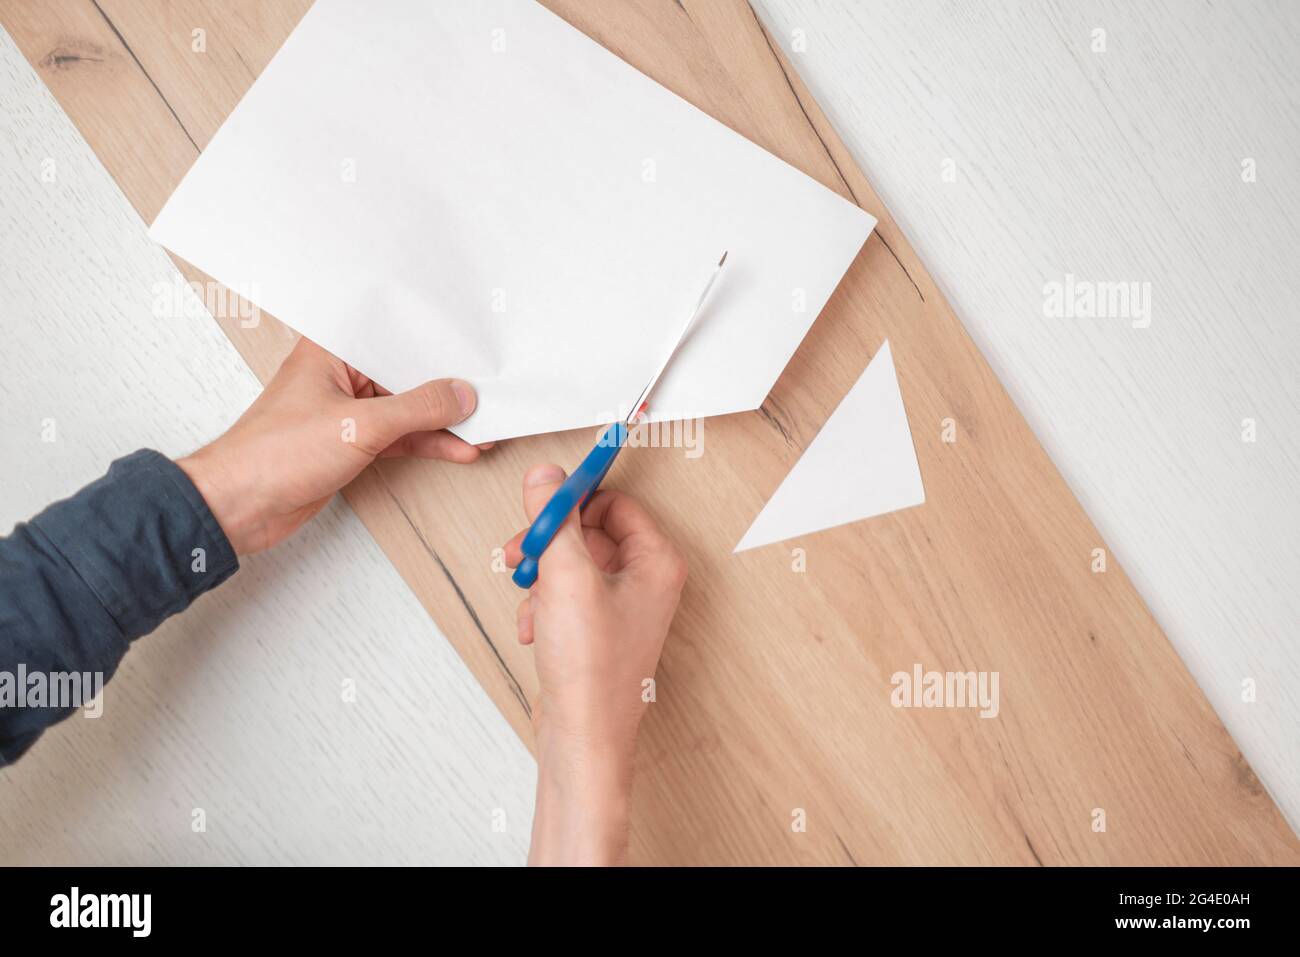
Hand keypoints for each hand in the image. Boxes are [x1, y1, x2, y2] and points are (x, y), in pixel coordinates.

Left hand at [179, 337, 483, 553]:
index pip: (396, 335)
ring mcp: (346, 409)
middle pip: (406, 372)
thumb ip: (417, 408)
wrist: (238, 506)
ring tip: (483, 427)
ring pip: (407, 408)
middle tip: (487, 391)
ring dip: (443, 421)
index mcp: (331, 349)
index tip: (474, 351)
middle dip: (447, 386)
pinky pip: (400, 436)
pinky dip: (427, 443)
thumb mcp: (360, 425)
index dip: (436, 342)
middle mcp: (340, 374)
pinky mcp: (351, 442)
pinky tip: (457, 448)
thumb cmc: (274, 454)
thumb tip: (460, 395)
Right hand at [504, 464, 686, 865]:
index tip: (541, 505)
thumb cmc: (591, 670)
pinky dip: (545, 606)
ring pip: (573, 566)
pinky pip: (567, 597)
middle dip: (550, 544)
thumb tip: (546, 477)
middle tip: (520, 553)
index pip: (615, 502)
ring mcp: (625, 608)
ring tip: (531, 600)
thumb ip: (554, 520)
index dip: (575, 502)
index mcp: (657, 561)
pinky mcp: (601, 631)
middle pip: (590, 533)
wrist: (583, 737)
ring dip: (543, 578)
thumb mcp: (566, 577)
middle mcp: (647, 582)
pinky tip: (535, 628)